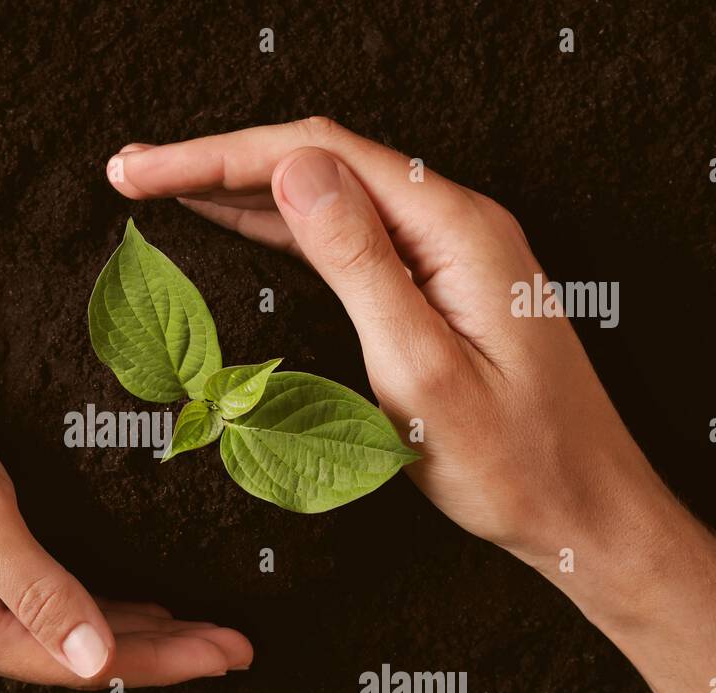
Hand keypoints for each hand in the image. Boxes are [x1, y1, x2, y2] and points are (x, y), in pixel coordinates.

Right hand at [0, 359, 252, 686]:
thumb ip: (42, 593)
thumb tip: (99, 660)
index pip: (83, 661)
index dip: (163, 660)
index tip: (227, 652)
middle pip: (81, 655)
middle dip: (165, 652)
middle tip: (236, 647)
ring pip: (70, 633)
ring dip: (140, 634)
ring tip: (204, 634)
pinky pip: (50, 608)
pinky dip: (102, 609)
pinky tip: (138, 609)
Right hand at [106, 118, 666, 578]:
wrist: (584, 513)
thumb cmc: (512, 462)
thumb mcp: (422, 368)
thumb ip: (358, 262)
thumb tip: (293, 170)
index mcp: (454, 228)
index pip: (316, 156)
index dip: (217, 155)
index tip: (143, 170)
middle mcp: (454, 222)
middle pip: (317, 161)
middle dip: (216, 161)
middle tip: (131, 173)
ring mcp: (449, 252)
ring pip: (328, 195)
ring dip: (241, 188)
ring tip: (162, 186)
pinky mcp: (440, 285)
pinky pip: (348, 237)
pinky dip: (282, 226)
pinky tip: (238, 224)